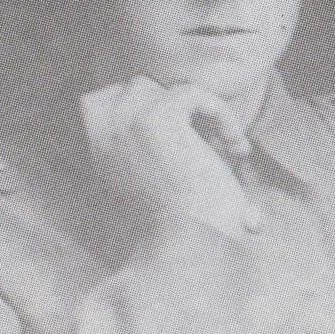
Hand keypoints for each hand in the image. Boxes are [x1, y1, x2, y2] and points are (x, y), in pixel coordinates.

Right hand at [82, 76, 257, 236]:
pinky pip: (195, 94)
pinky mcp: (157, 118)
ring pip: (167, 88)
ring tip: (227, 144)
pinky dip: (221, 114)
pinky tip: (236, 147)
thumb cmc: (185, 237)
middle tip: (210, 140)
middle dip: (176, 106)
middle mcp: (106, 136)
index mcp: (99, 156)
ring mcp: (126, 123)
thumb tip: (234, 193)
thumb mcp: (167, 206)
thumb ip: (171, 180)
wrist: (186, 245)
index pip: (99, 101)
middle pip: (137, 88)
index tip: (188, 135)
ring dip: (202, 109)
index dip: (144, 107)